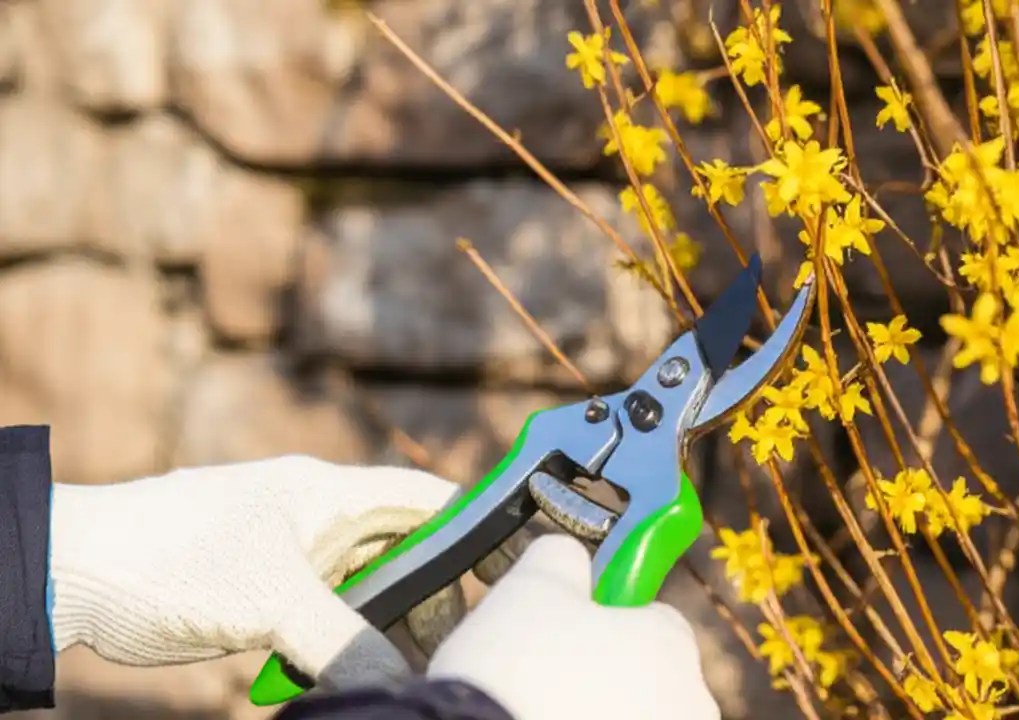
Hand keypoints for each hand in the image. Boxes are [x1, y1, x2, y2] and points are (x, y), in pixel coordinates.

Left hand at [49, 455, 464, 690]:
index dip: (477, 531)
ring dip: (383, 633)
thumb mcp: (270, 603)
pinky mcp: (268, 589)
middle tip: (444, 653)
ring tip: (393, 674)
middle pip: (408, 556)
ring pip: (369, 593)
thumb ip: (346, 641)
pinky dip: (340, 646)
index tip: (512, 572)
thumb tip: (403, 685)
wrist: (78, 573)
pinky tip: (337, 676)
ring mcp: (294, 555)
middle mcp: (321, 519)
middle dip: (432, 604)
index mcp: (332, 494)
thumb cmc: (169, 558)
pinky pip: (328, 618)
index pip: (430, 500)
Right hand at [427, 534, 719, 719]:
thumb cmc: (516, 670)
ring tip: (534, 714)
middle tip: (540, 680)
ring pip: (632, 715)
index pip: (654, 617)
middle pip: (647, 677)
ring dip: (596, 713)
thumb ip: (559, 559)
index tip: (565, 630)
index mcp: (671, 643)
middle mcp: (690, 704)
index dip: (607, 619)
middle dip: (602, 676)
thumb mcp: (527, 589)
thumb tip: (568, 558)